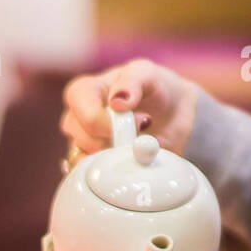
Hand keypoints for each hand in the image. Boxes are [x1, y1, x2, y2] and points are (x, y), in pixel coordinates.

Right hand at [60, 58, 198, 162]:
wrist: (174, 112)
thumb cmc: (155, 87)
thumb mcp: (147, 73)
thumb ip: (132, 81)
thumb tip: (117, 101)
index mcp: (82, 92)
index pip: (86, 115)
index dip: (112, 123)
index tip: (142, 121)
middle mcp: (76, 119)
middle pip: (84, 141)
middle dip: (118, 141)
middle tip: (144, 134)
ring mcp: (83, 144)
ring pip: (87, 161)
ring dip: (117, 158)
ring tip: (138, 145)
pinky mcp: (94, 165)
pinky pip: (94, 178)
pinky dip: (116, 174)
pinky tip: (132, 161)